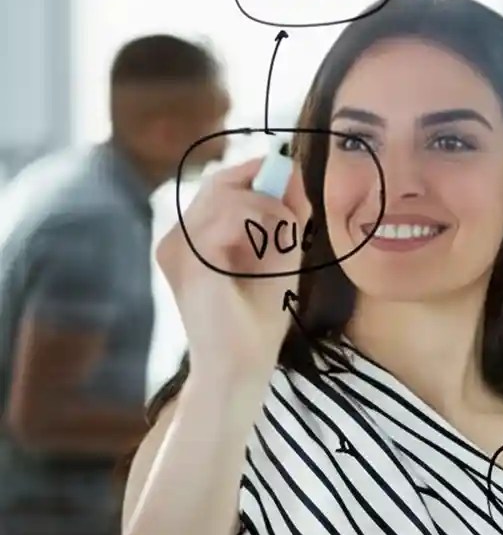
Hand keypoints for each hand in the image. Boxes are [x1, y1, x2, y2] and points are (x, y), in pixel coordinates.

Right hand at [156, 157, 307, 387]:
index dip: (255, 173)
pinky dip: (260, 223)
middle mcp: (177, 238)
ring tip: (286, 245)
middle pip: (220, 182)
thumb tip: (293, 169)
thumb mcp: (281, 254)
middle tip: (294, 218)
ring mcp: (176, 247)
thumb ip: (285, 214)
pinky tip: (274, 248)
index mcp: (194, 237)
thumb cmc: (258, 318)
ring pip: (226, 194)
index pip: (219, 184)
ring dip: (269, 211)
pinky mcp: (186, 258)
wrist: (242, 366)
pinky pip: (227, 215)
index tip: (291, 180)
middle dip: (267, 191)